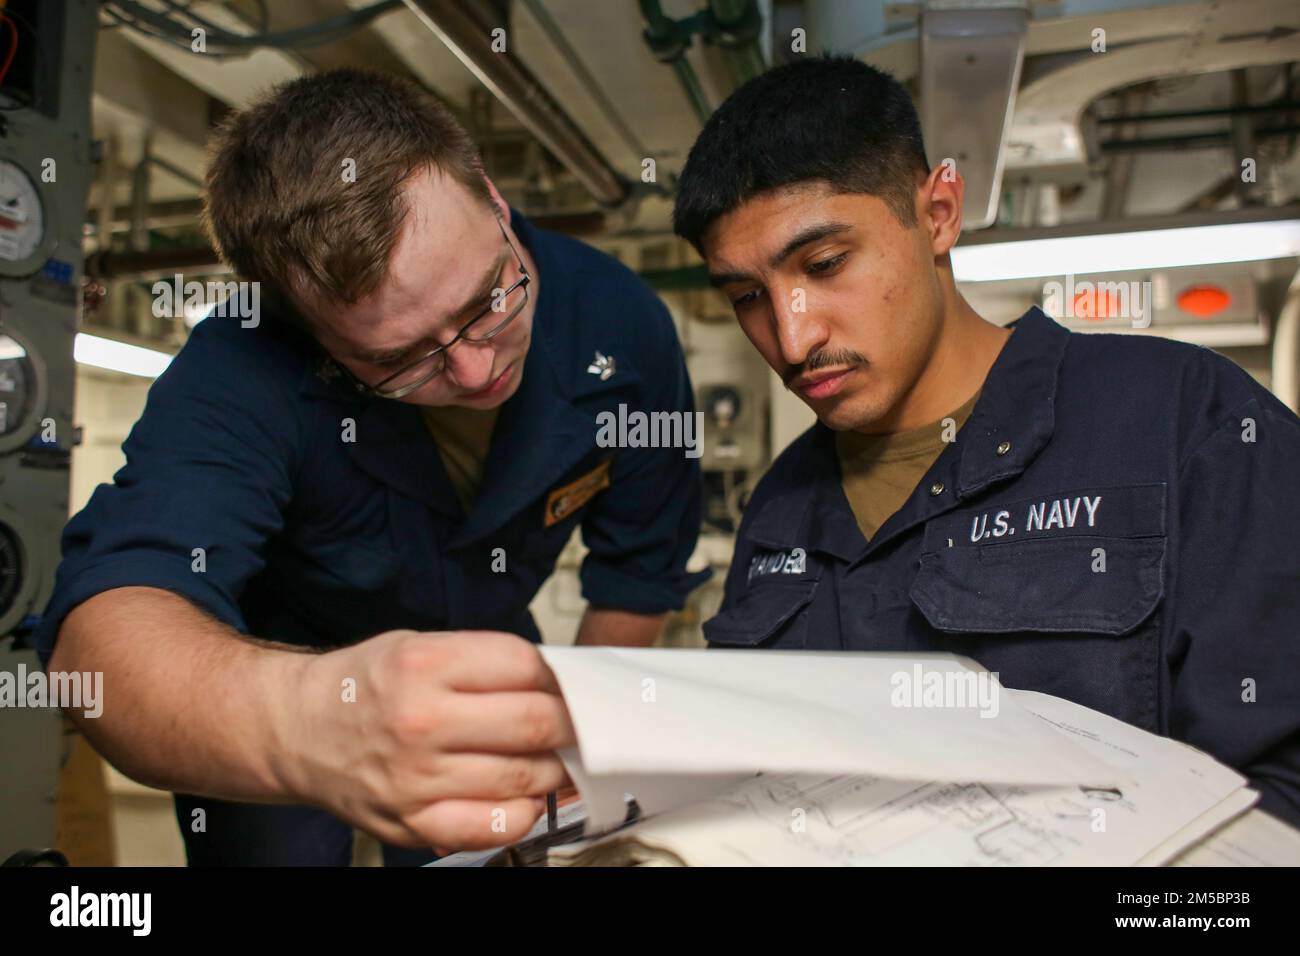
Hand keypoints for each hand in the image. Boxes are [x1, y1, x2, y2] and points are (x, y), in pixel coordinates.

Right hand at [278, 629, 574, 851]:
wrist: (298, 730)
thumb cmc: (365, 684)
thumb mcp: (420, 643)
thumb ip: (485, 659)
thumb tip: (557, 681)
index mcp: (425, 664)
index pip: (526, 667)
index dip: (559, 676)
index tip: (567, 684)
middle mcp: (422, 722)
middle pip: (535, 723)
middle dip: (570, 723)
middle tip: (577, 722)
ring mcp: (418, 779)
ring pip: (524, 777)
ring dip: (555, 768)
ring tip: (555, 756)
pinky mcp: (414, 823)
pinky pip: (494, 827)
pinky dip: (524, 812)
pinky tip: (523, 794)